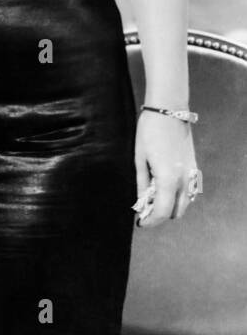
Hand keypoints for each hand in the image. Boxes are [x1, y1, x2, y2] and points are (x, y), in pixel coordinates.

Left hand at [133, 111, 198, 227]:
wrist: (169, 111)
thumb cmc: (149, 132)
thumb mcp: (139, 159)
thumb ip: (141, 183)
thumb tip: (140, 202)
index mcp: (169, 178)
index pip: (161, 211)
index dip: (150, 221)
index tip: (139, 223)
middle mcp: (185, 180)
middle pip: (175, 212)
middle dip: (159, 215)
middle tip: (143, 211)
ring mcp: (193, 174)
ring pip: (184, 203)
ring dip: (170, 205)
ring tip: (150, 198)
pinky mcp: (195, 168)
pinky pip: (189, 191)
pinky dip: (177, 196)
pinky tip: (162, 188)